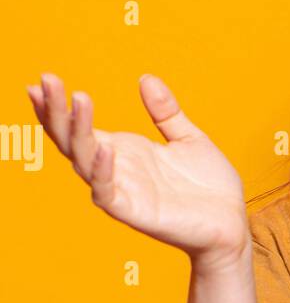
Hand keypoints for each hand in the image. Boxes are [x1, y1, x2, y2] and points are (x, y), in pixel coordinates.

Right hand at [25, 73, 250, 269]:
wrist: (232, 224)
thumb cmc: (210, 187)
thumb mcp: (189, 139)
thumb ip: (166, 112)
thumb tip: (145, 78)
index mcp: (125, 151)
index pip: (80, 127)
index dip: (59, 107)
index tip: (44, 80)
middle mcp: (117, 170)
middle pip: (72, 141)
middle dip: (57, 112)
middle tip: (46, 81)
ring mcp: (123, 191)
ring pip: (85, 162)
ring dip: (77, 132)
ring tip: (77, 100)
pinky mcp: (135, 212)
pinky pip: (108, 193)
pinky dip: (103, 171)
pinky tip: (105, 146)